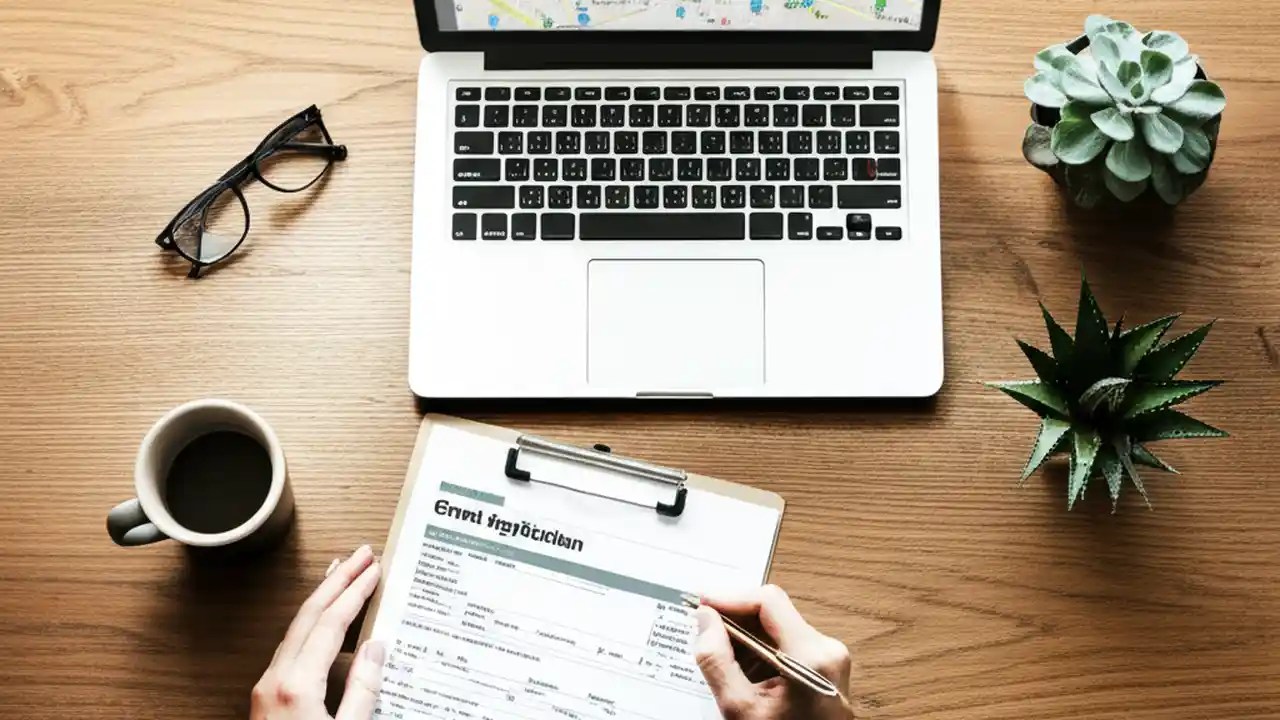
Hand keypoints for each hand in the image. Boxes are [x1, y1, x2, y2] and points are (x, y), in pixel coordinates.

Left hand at [252, 546, 384, 719]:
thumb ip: (362, 691)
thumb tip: (374, 649)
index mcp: (297, 686)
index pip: (331, 623)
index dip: (355, 592)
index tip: (372, 569)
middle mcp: (275, 681)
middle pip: (309, 615)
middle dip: (337, 580)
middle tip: (360, 555)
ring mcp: (266, 688)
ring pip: (296, 628)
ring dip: (322, 598)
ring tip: (342, 576)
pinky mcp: (265, 698)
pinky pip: (290, 646)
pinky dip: (310, 623)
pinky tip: (321, 619)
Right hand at [693, 585, 853, 719]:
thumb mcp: (740, 709)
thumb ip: (717, 660)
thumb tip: (705, 620)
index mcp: (812, 656)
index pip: (768, 602)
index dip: (730, 597)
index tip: (702, 604)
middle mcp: (828, 650)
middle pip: (772, 612)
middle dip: (734, 618)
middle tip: (703, 629)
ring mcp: (830, 658)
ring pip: (777, 627)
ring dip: (746, 636)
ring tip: (723, 660)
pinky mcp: (825, 667)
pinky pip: (787, 643)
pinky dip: (760, 650)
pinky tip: (743, 671)